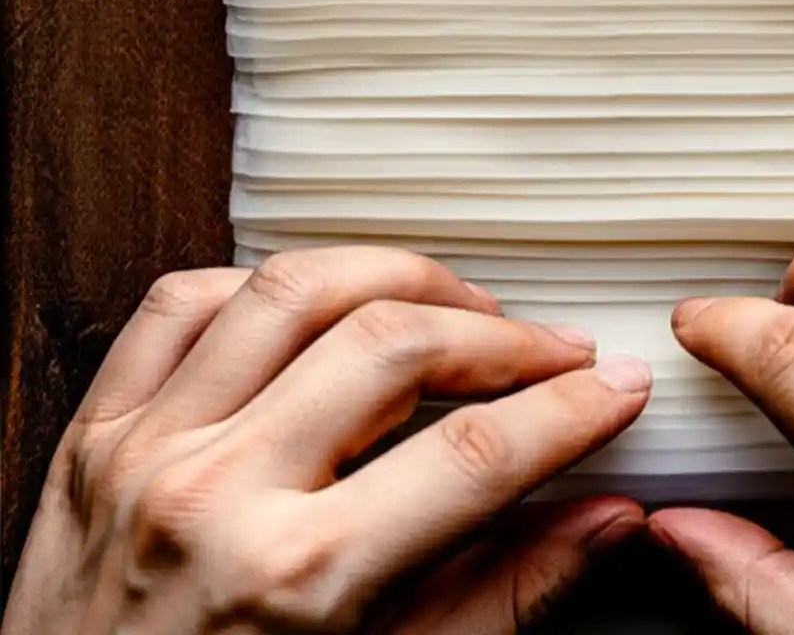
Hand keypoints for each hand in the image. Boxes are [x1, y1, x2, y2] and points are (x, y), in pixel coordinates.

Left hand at [4, 248, 651, 633]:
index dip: (569, 409)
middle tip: (553, 352)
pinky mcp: (96, 433)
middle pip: (393, 346)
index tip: (615, 388)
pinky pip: (179, 304)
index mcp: (300, 581)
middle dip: (501, 337)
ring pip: (293, 291)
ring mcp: (146, 451)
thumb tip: (605, 522)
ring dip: (398, 277)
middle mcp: (217, 495)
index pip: (478, 454)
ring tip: (458, 304)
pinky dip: (265, 284)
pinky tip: (322, 306)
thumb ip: (507, 597)